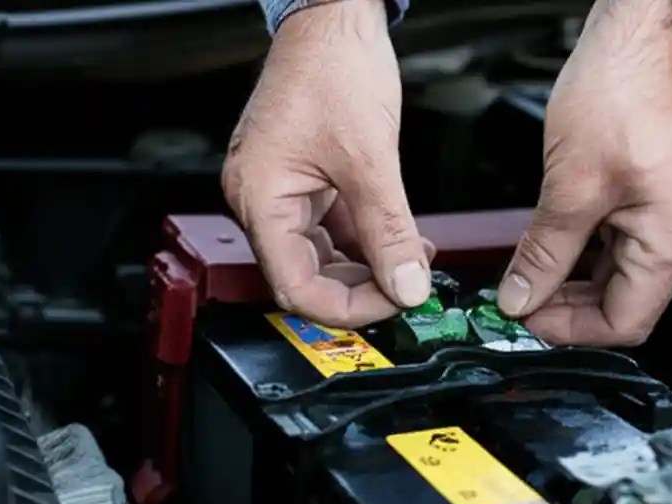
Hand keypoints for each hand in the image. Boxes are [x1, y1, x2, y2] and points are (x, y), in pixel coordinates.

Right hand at [222, 0, 432, 327]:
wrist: (334, 16)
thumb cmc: (331, 66)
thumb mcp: (370, 159)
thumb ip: (389, 230)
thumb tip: (406, 283)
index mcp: (259, 198)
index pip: (294, 285)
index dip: (346, 307)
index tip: (391, 305)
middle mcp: (261, 199)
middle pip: (307, 274)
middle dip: (362, 285)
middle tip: (408, 286)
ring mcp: (282, 189)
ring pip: (324, 254)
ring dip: (369, 264)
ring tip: (412, 260)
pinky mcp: (304, 178)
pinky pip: (333, 226)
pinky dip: (367, 238)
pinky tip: (401, 239)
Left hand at [497, 0, 671, 345]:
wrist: (643, 35)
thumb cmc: (624, 91)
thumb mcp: (570, 185)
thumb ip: (544, 253)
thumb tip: (522, 297)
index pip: (625, 322)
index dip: (571, 329)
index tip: (528, 321)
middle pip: (623, 300)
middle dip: (567, 307)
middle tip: (520, 302)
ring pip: (617, 271)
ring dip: (571, 279)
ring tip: (528, 277)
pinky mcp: (657, 190)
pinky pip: (619, 239)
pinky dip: (583, 250)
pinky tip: (551, 246)